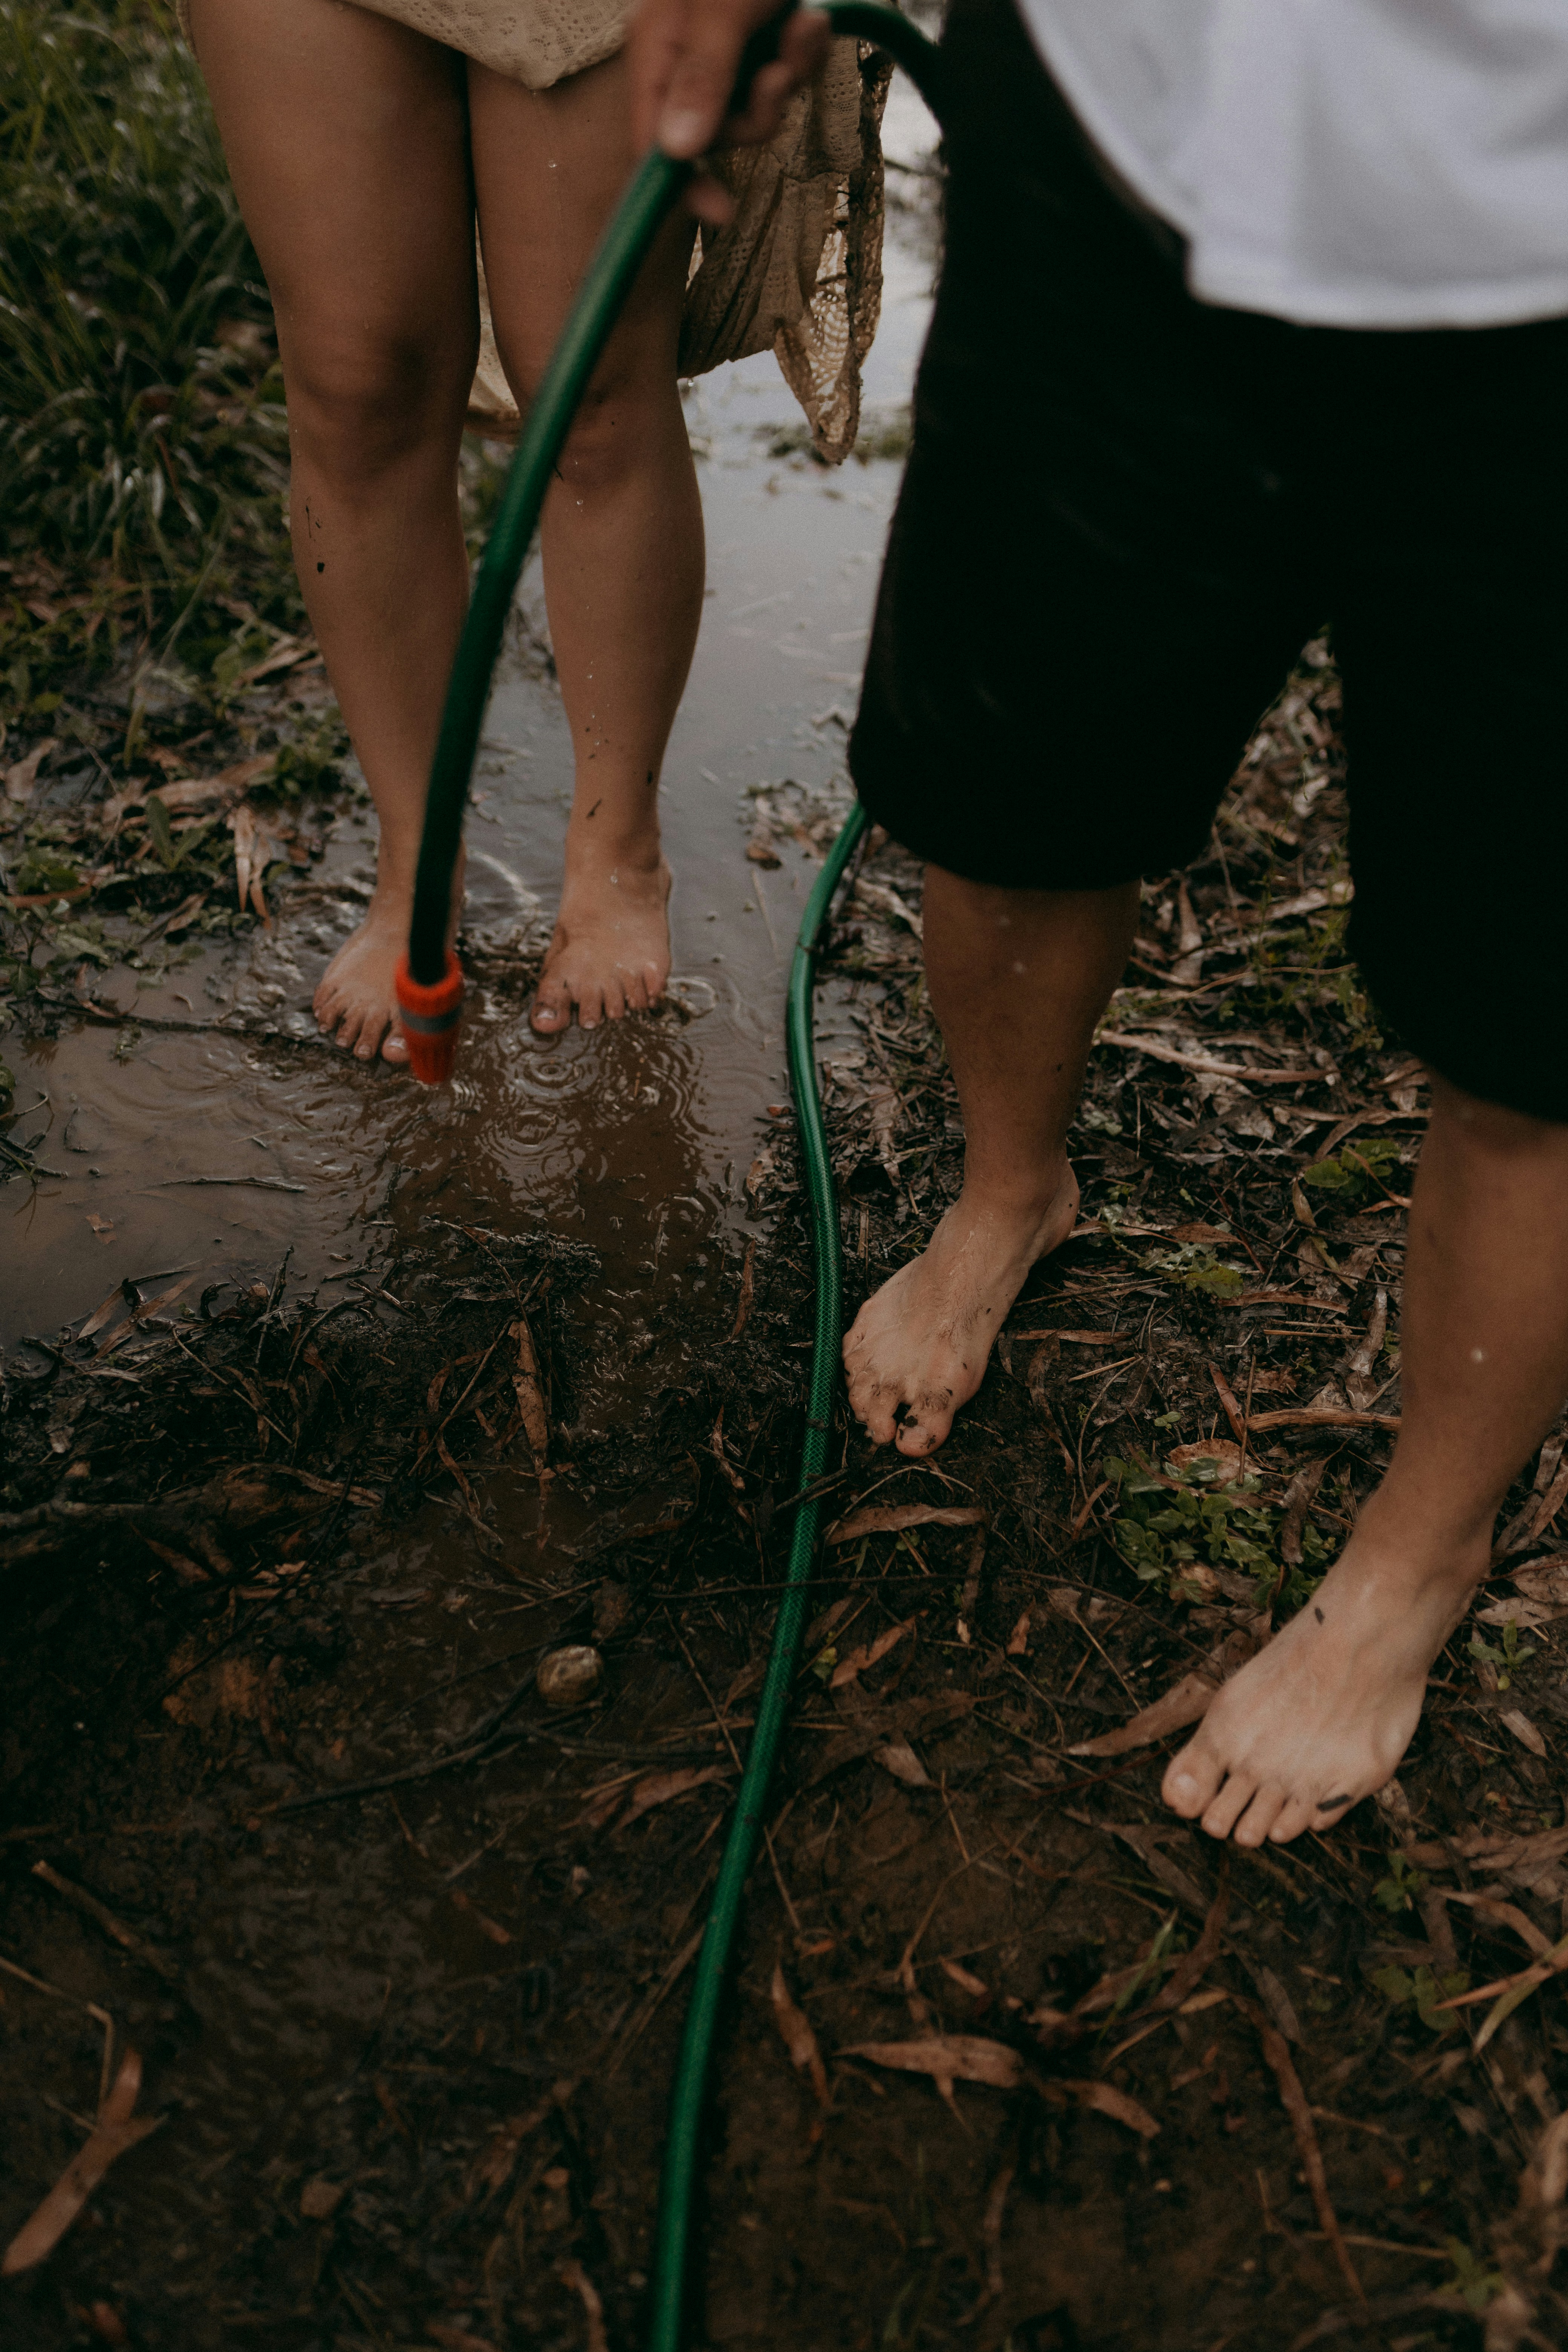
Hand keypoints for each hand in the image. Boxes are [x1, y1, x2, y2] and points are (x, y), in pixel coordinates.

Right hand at [631, 0, 830, 220]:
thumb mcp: (720, 7)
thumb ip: (701, 74)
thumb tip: (678, 150)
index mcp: (657, 43)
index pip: (656, 141)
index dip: (687, 184)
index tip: (724, 214)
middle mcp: (686, 53)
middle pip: (718, 132)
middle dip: (759, 113)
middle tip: (778, 74)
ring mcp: (725, 48)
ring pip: (759, 106)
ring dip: (790, 75)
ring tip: (802, 26)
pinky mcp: (761, 38)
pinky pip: (786, 75)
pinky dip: (804, 55)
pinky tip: (808, 21)